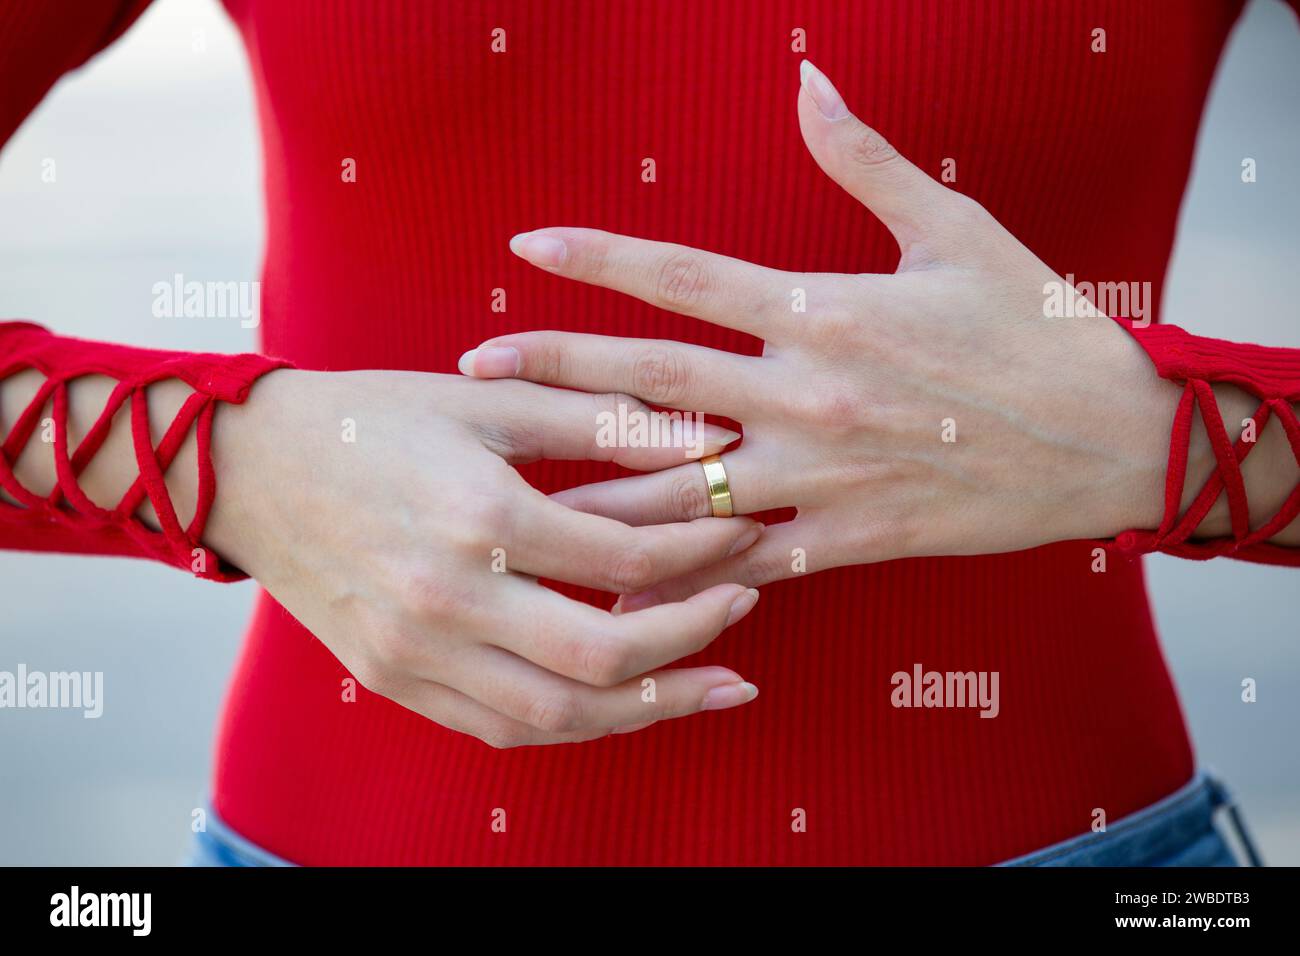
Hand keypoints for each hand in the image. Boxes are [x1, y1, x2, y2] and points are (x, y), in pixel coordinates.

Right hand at [204, 368, 763, 746]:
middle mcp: (448, 599)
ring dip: (649, 706)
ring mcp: (416, 653)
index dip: (700, 550)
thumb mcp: (489, 400)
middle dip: (692, 639)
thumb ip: (601, 419)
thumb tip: (706, 435)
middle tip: (743, 609)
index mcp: (478, 517)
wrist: (252, 469)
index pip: (623, 556)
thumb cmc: (372, 420)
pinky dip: (573, 720)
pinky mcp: (396, 681)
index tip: (741, 534)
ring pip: (559, 713)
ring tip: (711, 684)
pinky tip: (621, 702)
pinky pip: (502, 727)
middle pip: (602, 655)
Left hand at [457, 60, 1183, 607]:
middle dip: (554, 376)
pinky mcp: (846, 536)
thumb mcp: (955, 229)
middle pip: (653, 383)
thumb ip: (866, 160)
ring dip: (591, 491)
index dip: (597, 259)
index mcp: (823, 310)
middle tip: (473, 374)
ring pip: (680, 490)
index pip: (684, 276)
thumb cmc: (1037, 328)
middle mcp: (807, 394)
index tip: (526, 249)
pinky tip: (622, 590)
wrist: (1112, 441)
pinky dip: (683, 575)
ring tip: (513, 498)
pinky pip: (746, 560)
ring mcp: (821, 474)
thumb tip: (808, 82)